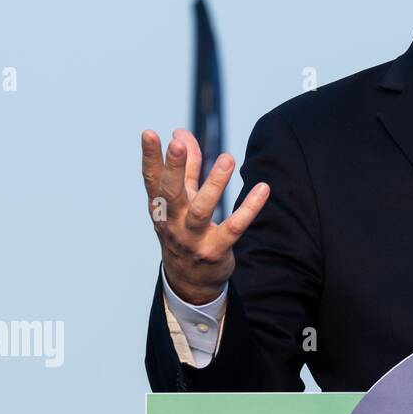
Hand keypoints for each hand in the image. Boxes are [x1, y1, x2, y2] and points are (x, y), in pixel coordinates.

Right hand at [141, 127, 269, 304]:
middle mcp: (172, 223)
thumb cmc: (183, 230)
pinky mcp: (216, 250)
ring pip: (202, 210)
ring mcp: (193, 239)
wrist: (189, 281)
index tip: (149, 133)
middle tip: (177, 144)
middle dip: (173, 168)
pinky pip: (234, 227)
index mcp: (160, 208)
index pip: (152, 180)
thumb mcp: (181, 200)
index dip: (150, 157)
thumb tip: (180, 132)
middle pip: (171, 194)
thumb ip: (184, 167)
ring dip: (214, 184)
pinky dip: (249, 208)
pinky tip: (263, 189)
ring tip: (228, 158)